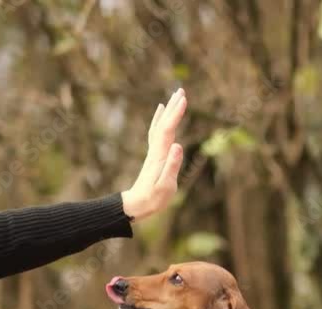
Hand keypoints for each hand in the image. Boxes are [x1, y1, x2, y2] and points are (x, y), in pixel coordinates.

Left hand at [121, 88, 187, 221]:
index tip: (183, 99)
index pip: (169, 130)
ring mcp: (154, 152)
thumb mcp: (165, 185)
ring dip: (168, 111)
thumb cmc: (153, 198)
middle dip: (173, 107)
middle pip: (164, 124)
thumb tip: (178, 145)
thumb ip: (172, 166)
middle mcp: (156, 150)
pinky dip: (159, 120)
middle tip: (181, 90)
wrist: (137, 204)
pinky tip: (161, 113)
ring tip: (175, 97)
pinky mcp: (154, 155)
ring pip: (160, 126)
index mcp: (160, 156)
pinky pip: (156, 132)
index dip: (176, 114)